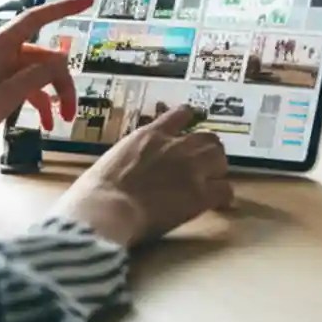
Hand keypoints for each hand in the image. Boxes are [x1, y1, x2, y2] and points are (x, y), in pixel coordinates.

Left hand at [0, 0, 94, 147]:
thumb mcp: (8, 94)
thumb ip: (37, 75)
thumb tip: (61, 59)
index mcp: (2, 44)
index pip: (37, 18)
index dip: (63, 8)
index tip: (88, 2)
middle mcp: (3, 51)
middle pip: (45, 57)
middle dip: (62, 82)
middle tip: (71, 111)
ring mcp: (1, 67)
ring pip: (39, 73)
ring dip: (53, 96)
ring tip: (63, 120)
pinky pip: (27, 86)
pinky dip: (39, 103)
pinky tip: (47, 124)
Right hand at [51, 105, 232, 247]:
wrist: (106, 207)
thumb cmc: (96, 188)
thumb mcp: (112, 159)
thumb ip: (130, 156)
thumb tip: (130, 166)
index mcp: (150, 134)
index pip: (180, 114)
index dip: (189, 121)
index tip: (189, 129)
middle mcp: (175, 145)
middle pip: (208, 137)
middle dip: (208, 150)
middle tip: (204, 164)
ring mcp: (191, 169)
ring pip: (220, 158)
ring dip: (218, 169)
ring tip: (213, 181)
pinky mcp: (200, 194)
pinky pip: (225, 190)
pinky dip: (224, 197)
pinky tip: (219, 205)